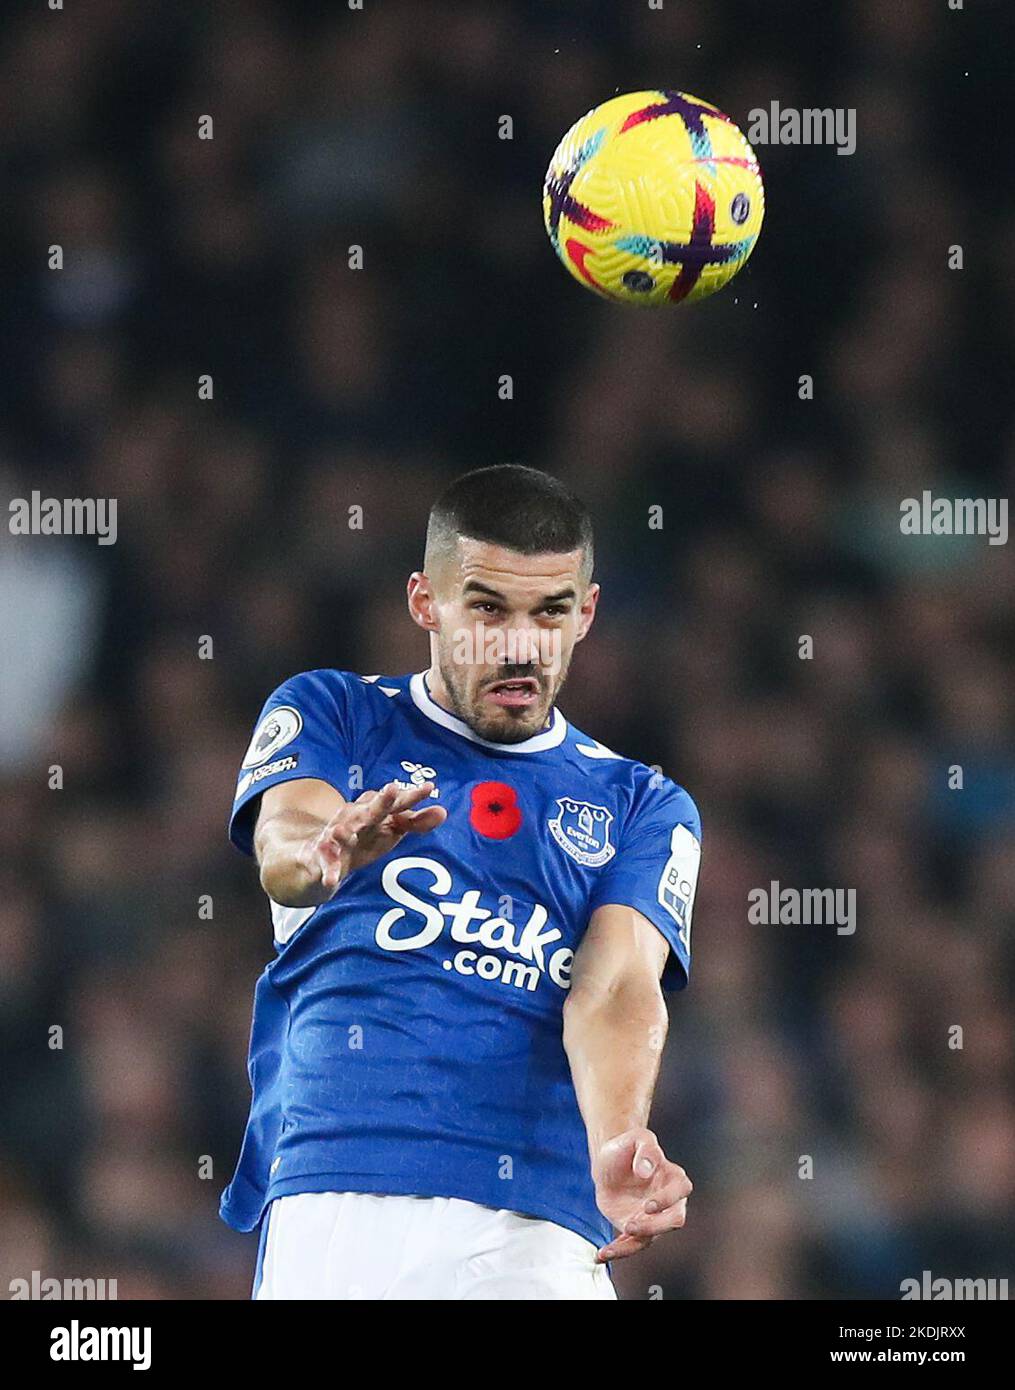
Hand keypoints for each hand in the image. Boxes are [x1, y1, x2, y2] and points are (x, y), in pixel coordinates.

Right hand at [298, 781, 446, 895]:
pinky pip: (327, 864)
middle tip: (392, 788)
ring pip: (341, 833)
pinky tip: (333, 880)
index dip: (412, 796)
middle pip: (371, 810)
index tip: (429, 787)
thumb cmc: (364, 836)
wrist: (321, 855)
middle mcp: (356, 818)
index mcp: (375, 811)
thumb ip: (416, 821)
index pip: (397, 803)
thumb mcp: (391, 829)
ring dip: (345, 832)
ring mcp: (337, 836)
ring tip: (345, 831)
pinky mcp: (323, 856)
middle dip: (381, 801)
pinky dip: (330, 871)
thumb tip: (443, 812)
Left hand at [592, 1127, 691, 1262]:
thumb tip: (646, 1170)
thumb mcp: (635, 1139)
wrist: (608, 1162)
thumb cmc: (626, 1147)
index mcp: (672, 1177)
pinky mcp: (637, 1228)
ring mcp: (653, 1218)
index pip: (682, 1190)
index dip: (668, 1200)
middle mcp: (668, 1201)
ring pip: (651, 1237)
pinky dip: (617, 1251)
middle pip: (673, 1220)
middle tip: (631, 1225)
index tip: (649, 1205)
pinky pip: (631, 1245)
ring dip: (632, 1245)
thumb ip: (645, 1149)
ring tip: (609, 1248)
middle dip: (654, 1226)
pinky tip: (601, 1255)